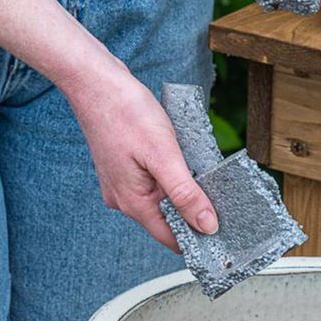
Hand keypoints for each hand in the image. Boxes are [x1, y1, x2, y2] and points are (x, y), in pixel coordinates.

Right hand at [65, 57, 217, 250]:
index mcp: (133, 202)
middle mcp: (124, 198)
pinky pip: (153, 181)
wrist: (95, 82)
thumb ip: (185, 193)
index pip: (171, 238)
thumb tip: (207, 226)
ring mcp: (122, 183)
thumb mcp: (164, 155)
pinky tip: (180, 157)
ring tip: (198, 168)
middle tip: (219, 193)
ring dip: (182, 188)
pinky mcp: (124, 167)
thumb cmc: (125, 113)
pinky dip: (170, 174)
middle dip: (193, 210)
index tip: (225, 228)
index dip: (198, 236)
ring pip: (161, 198)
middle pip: (168, 219)